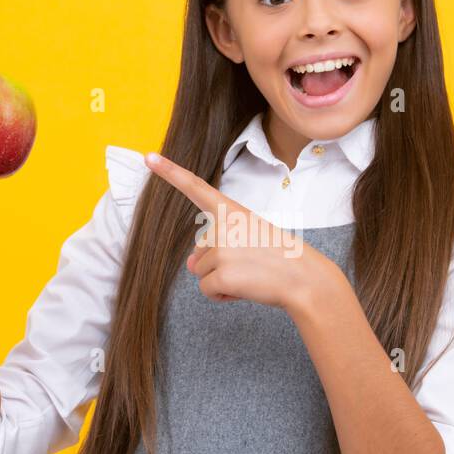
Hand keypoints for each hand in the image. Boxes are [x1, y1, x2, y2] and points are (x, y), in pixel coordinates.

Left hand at [143, 151, 338, 313]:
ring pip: (200, 271)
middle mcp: (223, 225)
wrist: (304, 279)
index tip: (149, 158)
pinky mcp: (221, 273)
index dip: (170, 172)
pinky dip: (222, 295)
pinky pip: (206, 289)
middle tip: (251, 263)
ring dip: (221, 280)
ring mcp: (222, 248)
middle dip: (218, 263)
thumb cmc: (279, 258)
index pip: (196, 188)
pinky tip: (244, 289)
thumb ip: (216, 246)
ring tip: (250, 275)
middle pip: (200, 250)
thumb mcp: (247, 242)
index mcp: (232, 210)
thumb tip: (190, 265)